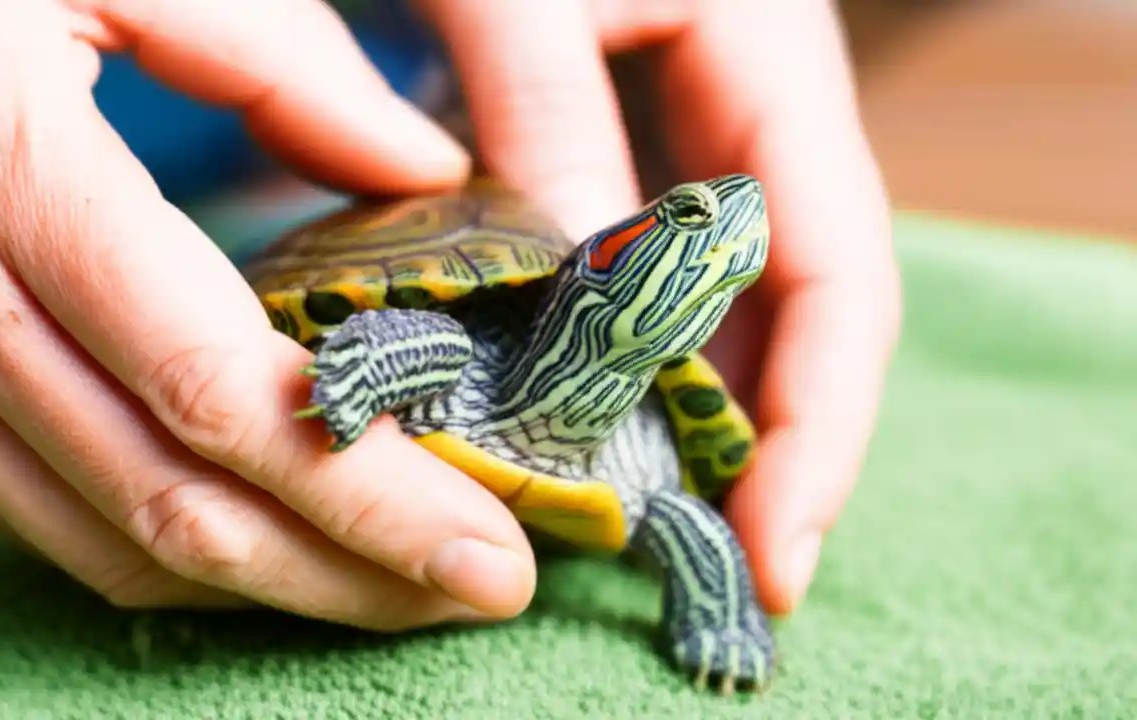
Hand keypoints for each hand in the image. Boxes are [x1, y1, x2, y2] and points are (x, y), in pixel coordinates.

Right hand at [0, 0, 537, 628]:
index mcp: (6, 169)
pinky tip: (269, 544)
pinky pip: (49, 522)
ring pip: (113, 541)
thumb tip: (422, 171)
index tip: (490, 545)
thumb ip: (279, 61)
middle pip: (180, 504)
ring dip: (275, 586)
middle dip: (352, 574)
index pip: (221, 391)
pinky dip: (176, 557)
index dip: (369, 491)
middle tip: (485, 589)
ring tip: (402, 587)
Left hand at [414, 0, 901, 613]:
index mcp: (773, 68)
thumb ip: (550, 117)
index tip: (777, 548)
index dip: (818, 428)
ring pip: (726, 304)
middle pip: (799, 315)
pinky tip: (595, 416)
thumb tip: (578, 290)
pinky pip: (654, 272)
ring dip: (702, 415)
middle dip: (773, 449)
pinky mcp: (630, 147)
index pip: (839, 281)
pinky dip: (633, 354)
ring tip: (666, 524)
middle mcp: (754, 115)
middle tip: (724, 572)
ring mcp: (697, 135)